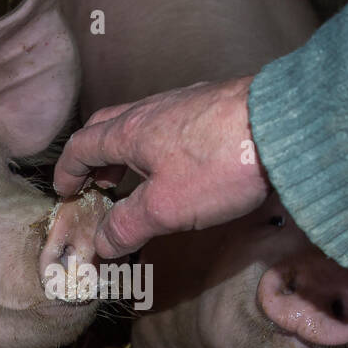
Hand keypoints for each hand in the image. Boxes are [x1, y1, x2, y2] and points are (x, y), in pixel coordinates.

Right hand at [53, 75, 270, 257]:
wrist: (284, 127)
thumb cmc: (220, 165)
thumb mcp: (165, 207)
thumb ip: (128, 225)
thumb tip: (101, 244)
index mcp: (130, 131)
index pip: (83, 146)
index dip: (68, 170)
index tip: (63, 190)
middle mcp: (152, 109)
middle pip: (107, 127)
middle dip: (93, 156)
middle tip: (93, 182)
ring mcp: (185, 103)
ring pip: (141, 123)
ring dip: (126, 150)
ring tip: (132, 177)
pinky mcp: (215, 106)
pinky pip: (170, 123)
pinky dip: (156, 144)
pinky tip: (177, 163)